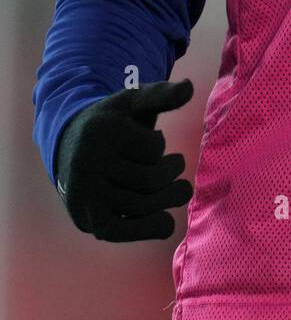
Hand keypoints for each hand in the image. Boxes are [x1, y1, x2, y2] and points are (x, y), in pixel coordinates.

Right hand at [54, 79, 194, 241]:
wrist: (73, 151)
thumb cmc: (114, 124)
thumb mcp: (133, 102)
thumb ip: (162, 94)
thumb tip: (189, 87)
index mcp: (100, 132)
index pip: (153, 147)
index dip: (159, 145)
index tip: (149, 141)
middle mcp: (87, 166)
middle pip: (151, 180)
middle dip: (171, 171)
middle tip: (172, 164)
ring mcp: (86, 197)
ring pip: (144, 206)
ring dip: (169, 198)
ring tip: (175, 188)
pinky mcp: (90, 222)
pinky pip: (126, 232)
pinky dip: (154, 228)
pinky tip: (165, 219)